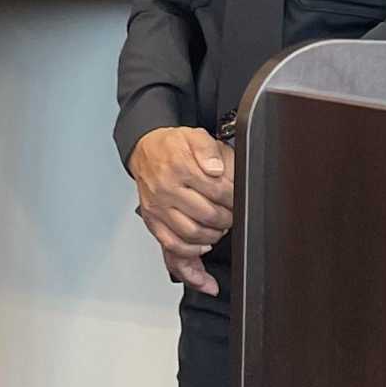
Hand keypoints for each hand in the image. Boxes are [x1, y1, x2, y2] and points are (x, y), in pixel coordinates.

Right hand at [130, 126, 234, 295]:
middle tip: (233, 216)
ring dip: (212, 236)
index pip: (216, 190)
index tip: (239, 201)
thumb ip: (209, 150)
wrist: (146, 151)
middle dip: (227, 219)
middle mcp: (167, 190)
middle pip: (206, 214)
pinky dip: (190, 250)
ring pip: (190, 233)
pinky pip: (171, 244)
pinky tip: (203, 246)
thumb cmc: (173, 146)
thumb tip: (216, 169)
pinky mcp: (152, 220)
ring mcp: (158, 208)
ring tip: (221, 229)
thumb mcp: (195, 136)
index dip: (233, 199)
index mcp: (180, 168)